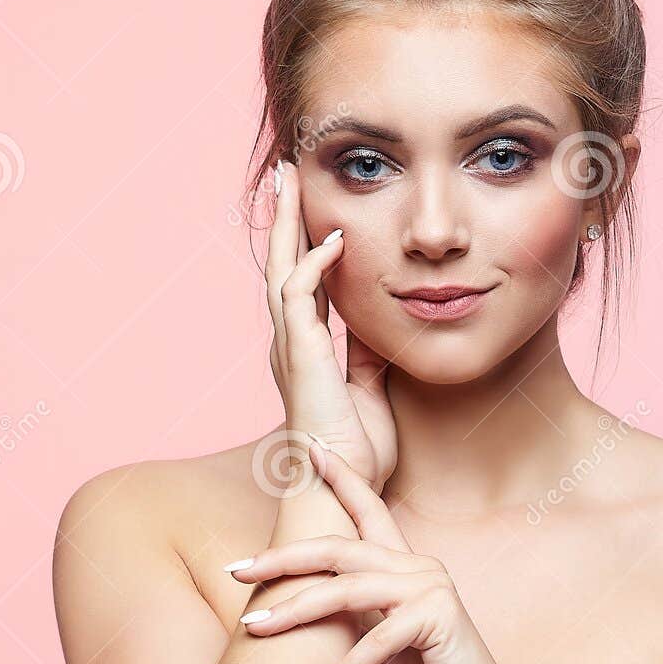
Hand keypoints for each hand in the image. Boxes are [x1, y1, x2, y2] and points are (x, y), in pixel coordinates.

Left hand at [228, 438, 530, 663]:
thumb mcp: (377, 646)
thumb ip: (350, 617)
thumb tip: (297, 610)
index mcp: (404, 566)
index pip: (368, 510)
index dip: (342, 476)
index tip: (311, 447)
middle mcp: (418, 566)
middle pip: (338, 548)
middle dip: (282, 557)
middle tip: (236, 570)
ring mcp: (431, 589)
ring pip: (347, 588)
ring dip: (295, 610)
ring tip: (256, 629)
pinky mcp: (439, 619)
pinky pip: (378, 638)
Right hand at [265, 158, 395, 489]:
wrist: (340, 491)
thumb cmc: (356, 452)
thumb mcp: (372, 389)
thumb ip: (370, 354)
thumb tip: (381, 321)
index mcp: (306, 348)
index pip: (302, 280)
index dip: (308, 242)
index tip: (316, 206)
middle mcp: (291, 342)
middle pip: (281, 263)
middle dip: (286, 216)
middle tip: (288, 172)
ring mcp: (291, 347)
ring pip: (281, 269)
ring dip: (288, 224)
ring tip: (292, 182)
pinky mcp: (301, 356)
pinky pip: (299, 297)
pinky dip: (316, 265)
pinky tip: (334, 239)